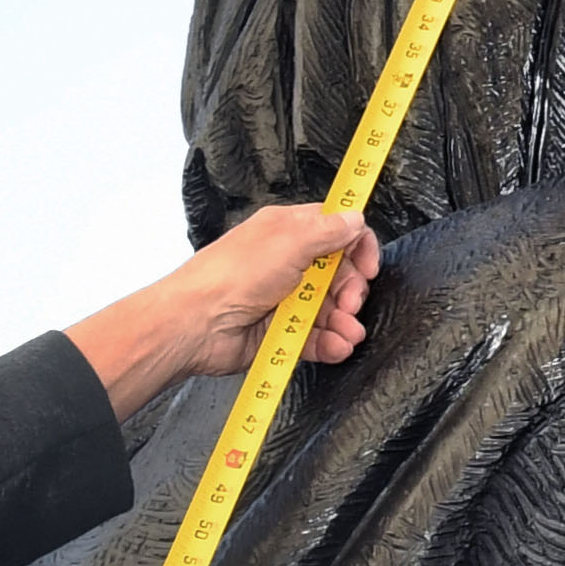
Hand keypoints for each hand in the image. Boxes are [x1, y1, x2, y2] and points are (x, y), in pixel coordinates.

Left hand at [70, 203, 379, 418]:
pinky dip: (330, 343)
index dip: (357, 246)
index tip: (369, 267)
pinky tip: (338, 347)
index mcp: (288, 232)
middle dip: (352, 289)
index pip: (336, 231)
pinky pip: (315, 338)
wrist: (195, 324)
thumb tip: (356, 219)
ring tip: (349, 333)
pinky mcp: (280, 334)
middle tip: (351, 303)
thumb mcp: (289, 241)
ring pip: (329, 310)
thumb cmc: (236, 273)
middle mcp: (288, 263)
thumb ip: (328, 231)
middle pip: (338, 274)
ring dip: (345, 321)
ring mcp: (284, 300)